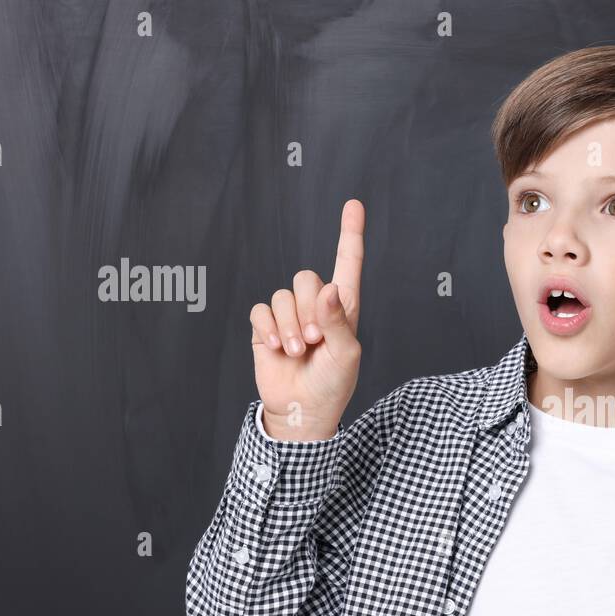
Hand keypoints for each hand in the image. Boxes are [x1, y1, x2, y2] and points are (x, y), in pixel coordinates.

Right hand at [249, 199, 365, 440]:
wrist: (302, 410)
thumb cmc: (332, 384)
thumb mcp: (346, 356)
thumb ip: (338, 321)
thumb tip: (330, 288)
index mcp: (344, 308)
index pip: (347, 264)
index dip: (350, 234)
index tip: (353, 205)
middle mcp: (316, 305)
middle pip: (305, 278)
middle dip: (309, 311)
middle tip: (316, 341)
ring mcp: (289, 315)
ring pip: (282, 296)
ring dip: (291, 326)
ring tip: (299, 352)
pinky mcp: (266, 327)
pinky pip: (261, 310)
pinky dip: (271, 329)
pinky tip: (280, 349)